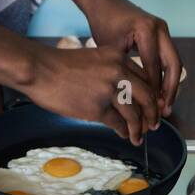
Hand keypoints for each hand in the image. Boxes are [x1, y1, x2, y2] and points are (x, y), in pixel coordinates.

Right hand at [19, 43, 158, 144]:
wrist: (40, 69)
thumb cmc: (61, 65)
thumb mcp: (94, 58)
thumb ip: (111, 71)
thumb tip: (125, 93)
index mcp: (118, 57)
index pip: (145, 78)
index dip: (152, 95)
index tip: (153, 105)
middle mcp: (118, 72)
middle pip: (147, 96)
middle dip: (153, 113)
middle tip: (154, 123)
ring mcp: (109, 90)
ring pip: (135, 114)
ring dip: (139, 128)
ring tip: (139, 136)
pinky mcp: (97, 108)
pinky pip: (118, 123)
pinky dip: (124, 131)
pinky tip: (125, 135)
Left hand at [82, 0, 182, 120]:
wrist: (104, 1)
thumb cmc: (103, 23)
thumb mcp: (111, 48)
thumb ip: (125, 69)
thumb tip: (135, 98)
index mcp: (147, 30)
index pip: (154, 66)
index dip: (153, 89)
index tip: (150, 109)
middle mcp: (161, 28)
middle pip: (174, 64)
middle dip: (171, 89)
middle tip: (165, 110)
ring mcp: (164, 30)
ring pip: (174, 62)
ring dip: (171, 84)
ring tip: (165, 106)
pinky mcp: (162, 34)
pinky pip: (168, 58)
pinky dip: (166, 75)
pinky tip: (160, 92)